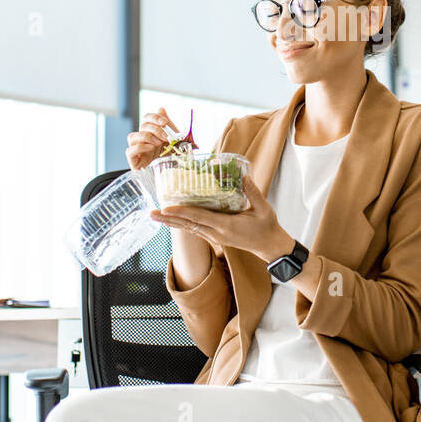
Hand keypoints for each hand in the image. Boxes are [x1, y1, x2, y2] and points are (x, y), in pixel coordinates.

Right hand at [125, 107, 179, 171]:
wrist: (173, 177)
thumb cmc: (172, 159)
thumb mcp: (175, 141)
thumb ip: (169, 125)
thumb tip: (161, 108)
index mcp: (152, 132)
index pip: (147, 118)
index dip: (155, 117)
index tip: (165, 122)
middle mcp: (142, 140)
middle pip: (141, 126)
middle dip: (155, 129)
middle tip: (166, 137)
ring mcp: (136, 150)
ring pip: (132, 136)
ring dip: (147, 137)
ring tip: (158, 144)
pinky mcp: (133, 161)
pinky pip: (130, 150)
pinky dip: (141, 147)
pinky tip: (151, 149)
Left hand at [152, 176, 292, 264]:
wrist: (269, 246)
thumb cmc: (267, 226)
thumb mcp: (263, 209)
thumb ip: (253, 192)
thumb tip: (244, 175)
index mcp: (226, 226)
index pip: (199, 217)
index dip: (182, 211)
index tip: (167, 206)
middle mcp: (216, 233)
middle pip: (187, 224)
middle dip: (169, 218)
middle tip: (151, 212)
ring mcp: (214, 237)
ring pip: (188, 228)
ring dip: (171, 222)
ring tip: (156, 216)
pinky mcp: (215, 237)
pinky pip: (194, 230)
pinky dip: (182, 224)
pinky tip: (173, 219)